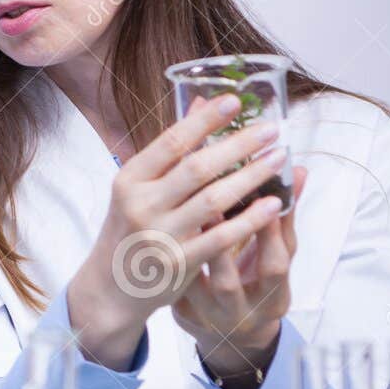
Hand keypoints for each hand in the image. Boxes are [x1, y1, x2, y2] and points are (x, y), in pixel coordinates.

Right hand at [67, 93, 289, 367]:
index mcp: (129, 179)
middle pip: (197, 168)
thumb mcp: (138, 188)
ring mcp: (159, 235)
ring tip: (279, 158)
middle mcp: (141, 204)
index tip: (234, 101)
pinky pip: (221, 237)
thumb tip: (199, 102)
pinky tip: (273, 204)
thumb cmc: (129, 229)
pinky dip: (250, 219)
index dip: (204, 120)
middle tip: (271, 129)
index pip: (170, 142)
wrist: (110, 288)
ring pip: (214, 200)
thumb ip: (169, 151)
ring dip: (252, 177)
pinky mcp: (178, 264)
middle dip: (239, 145)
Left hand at [174, 167, 307, 388]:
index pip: (281, 261)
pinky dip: (182, 255)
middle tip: (231, 193)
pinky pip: (185, 285)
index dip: (276, 230)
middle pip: (260, 273)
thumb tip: (297, 169)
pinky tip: (174, 230)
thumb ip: (280, 218)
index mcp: (275, 296)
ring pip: (220, 281)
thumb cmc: (250, 283)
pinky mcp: (188, 314)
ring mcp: (219, 315)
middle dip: (251, 232)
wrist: (221, 335)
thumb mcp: (269, 259)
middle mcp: (250, 309)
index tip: (270, 194)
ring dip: (214, 243)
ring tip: (204, 211)